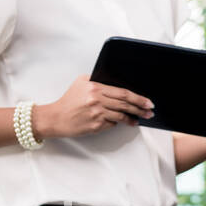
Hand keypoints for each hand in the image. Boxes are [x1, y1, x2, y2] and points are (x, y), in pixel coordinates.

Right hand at [32, 74, 152, 139]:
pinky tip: (124, 122)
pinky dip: (119, 123)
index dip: (138, 97)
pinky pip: (112, 124)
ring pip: (121, 115)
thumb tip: (116, 84)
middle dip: (140, 108)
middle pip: (125, 104)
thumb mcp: (80, 83)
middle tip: (149, 111)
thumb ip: (96, 80)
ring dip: (133, 118)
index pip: (122, 92)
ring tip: (140, 119)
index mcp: (95, 88)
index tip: (147, 101)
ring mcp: (97, 114)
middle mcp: (97, 100)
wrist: (56, 118)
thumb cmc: (68, 101)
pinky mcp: (96, 125)